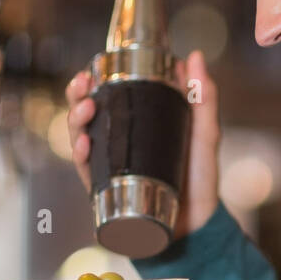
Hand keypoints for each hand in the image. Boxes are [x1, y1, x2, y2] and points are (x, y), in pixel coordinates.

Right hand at [65, 49, 221, 240]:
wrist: (200, 223)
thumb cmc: (200, 178)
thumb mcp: (204, 133)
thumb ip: (203, 97)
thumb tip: (192, 56)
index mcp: (135, 128)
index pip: (105, 101)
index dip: (91, 84)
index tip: (90, 70)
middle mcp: (117, 146)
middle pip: (86, 117)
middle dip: (76, 98)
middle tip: (82, 85)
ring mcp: (112, 168)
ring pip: (81, 141)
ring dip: (75, 122)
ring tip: (85, 110)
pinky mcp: (109, 192)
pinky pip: (88, 173)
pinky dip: (83, 157)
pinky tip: (85, 144)